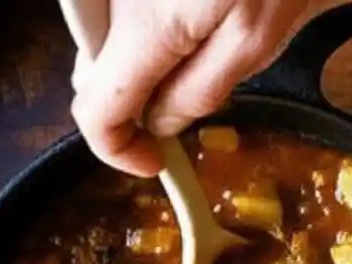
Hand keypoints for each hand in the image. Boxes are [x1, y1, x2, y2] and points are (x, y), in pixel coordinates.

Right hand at [70, 0, 321, 176]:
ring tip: (200, 34)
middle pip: (94, 70)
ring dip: (138, 53)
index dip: (118, 149)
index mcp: (143, 29)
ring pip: (104, 34)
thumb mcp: (257, 37)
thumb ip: (200, 90)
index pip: (95, 112)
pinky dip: (141, 17)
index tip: (154, 160)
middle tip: (186, 98)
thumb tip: (163, 124)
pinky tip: (188, 5)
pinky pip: (114, 5)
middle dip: (134, 95)